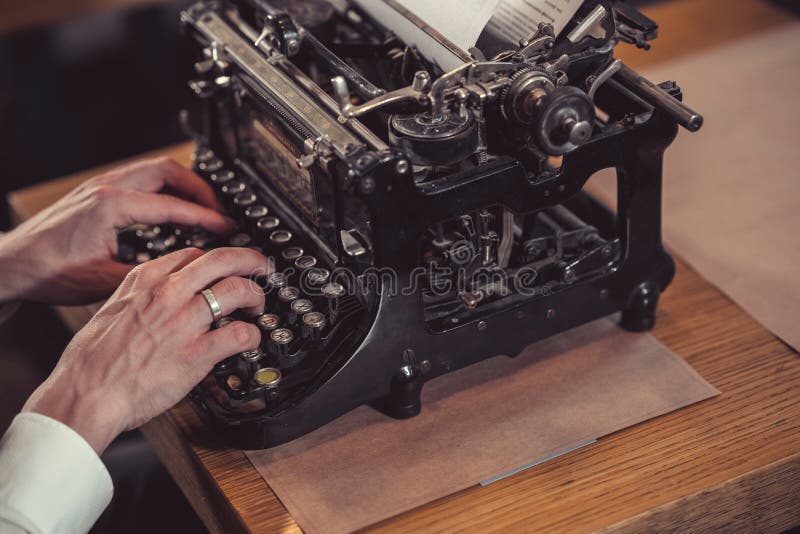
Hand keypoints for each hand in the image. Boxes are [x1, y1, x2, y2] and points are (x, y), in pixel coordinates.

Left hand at [0, 157, 234, 304]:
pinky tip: (169, 210)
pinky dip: (163, 189)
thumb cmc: (47, 272)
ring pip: (155, 170)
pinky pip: (140, 179)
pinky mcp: (95, 192)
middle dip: (200, 190)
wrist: (10, 265)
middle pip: (169, 171)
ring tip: (201, 209)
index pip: (174, 206)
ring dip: (182, 186)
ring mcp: (100, 187)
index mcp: (112, 207)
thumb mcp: (104, 281)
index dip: (206, 217)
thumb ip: (149, 274)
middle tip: (219, 211)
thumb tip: (182, 274)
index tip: (227, 227)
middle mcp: (107, 189)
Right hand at [23, 247, 269, 452]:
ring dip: (255, 295)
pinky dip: (252, 335)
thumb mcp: (111, 311)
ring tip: (258, 306)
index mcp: (144, 281)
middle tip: (261, 267)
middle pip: (222, 259)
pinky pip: (239, 334)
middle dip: (250, 259)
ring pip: (237, 289)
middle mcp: (167, 294)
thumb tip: (154, 299)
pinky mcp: (196, 354)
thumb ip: (138, 299)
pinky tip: (251, 340)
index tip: (226, 265)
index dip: (216, 258)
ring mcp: (183, 322)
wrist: (84, 395)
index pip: (192, 254)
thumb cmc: (91, 362)